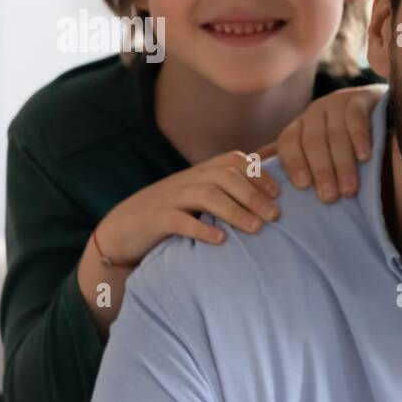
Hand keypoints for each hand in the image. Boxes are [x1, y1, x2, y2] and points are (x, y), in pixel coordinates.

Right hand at [94, 150, 280, 266]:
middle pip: (224, 176)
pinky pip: (178, 220)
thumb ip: (228, 189)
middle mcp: (187, 180)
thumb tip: (268, 186)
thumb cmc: (172, 214)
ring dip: (235, 211)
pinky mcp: (155, 220)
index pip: (234, 160)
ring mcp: (170, 198)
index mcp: (200, 172)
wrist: (122, 230)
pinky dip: (201, 229)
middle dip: (253, 194)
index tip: (279, 193)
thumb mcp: (199, 196)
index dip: (259, 173)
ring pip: (206, 195)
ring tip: (257, 228)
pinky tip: (220, 240)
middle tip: (275, 216)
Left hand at [269, 84, 386, 201]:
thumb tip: (256, 167)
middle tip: (329, 198)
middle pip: (313, 142)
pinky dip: (360, 138)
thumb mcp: (316, 146)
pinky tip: (364, 157)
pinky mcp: (360, 98)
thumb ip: (292, 157)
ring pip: (335, 135)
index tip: (302, 187)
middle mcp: (315, 111)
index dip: (293, 163)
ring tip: (349, 190)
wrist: (380, 110)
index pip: (288, 142)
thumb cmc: (344, 138)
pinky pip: (356, 118)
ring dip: (342, 164)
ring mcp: (338, 102)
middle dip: (321, 171)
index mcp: (300, 125)